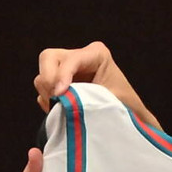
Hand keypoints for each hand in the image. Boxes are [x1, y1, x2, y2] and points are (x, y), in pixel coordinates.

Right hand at [34, 42, 158, 127]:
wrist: (129, 117)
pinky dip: (48, 102)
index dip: (62, 76)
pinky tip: (64, 111)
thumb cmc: (125, 106)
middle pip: (48, 58)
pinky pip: (42, 91)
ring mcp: (65, 70)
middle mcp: (78, 57)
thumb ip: (87, 98)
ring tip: (65, 109)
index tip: (60, 94)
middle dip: (49, 80)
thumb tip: (62, 101)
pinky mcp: (58, 85)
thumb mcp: (111, 101)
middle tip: (57, 100)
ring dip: (48, 95)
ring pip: (42, 76)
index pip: (71, 60)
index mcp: (96, 54)